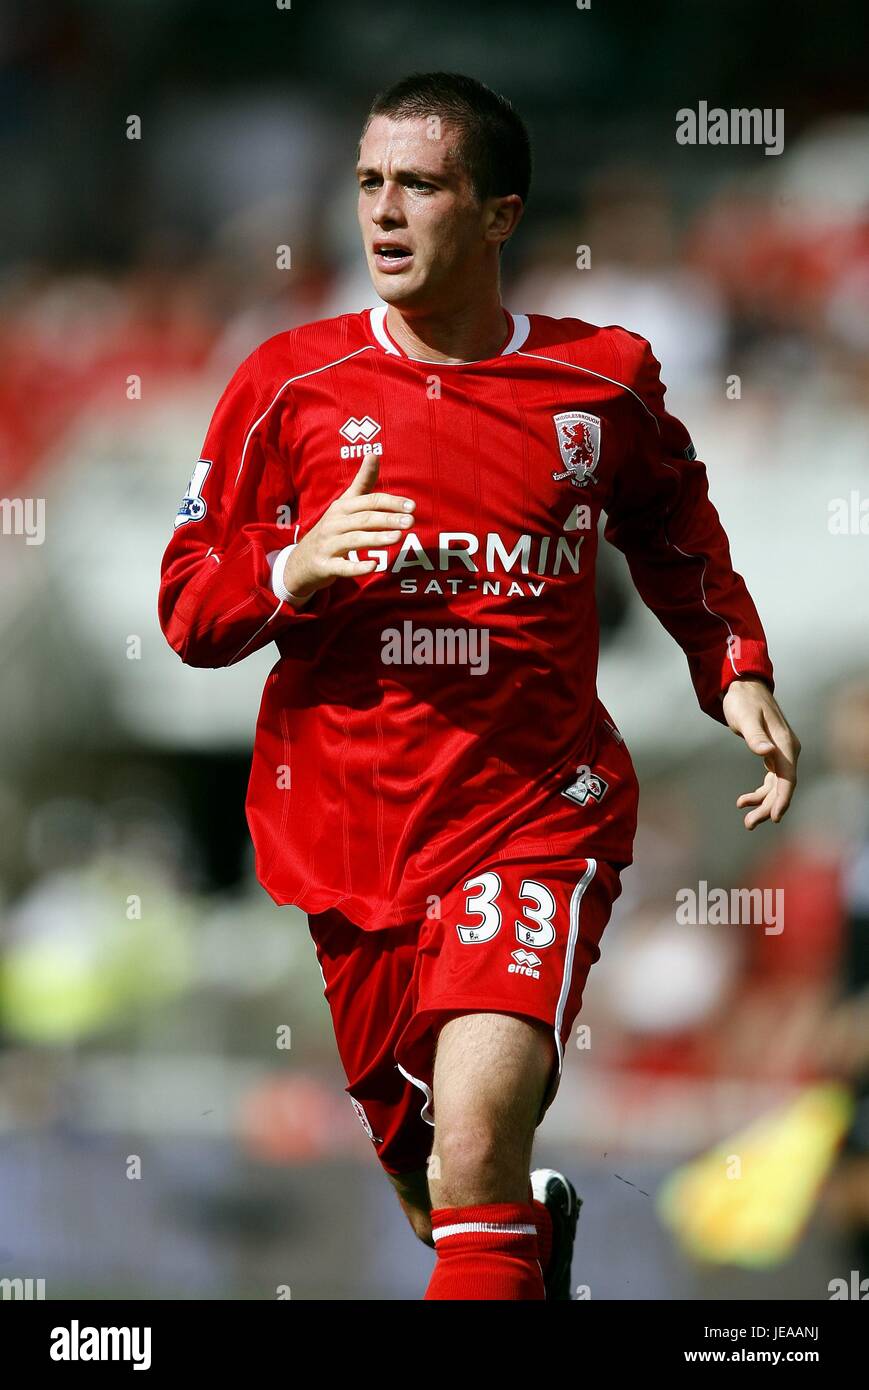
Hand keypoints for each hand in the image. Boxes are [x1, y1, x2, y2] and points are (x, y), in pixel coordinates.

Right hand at [283, 455, 414, 600]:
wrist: (302, 561)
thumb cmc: (332, 530)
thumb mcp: (345, 504)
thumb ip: (362, 482)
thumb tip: (374, 453)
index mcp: (342, 507)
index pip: (369, 501)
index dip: (390, 502)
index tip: (412, 506)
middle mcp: (334, 523)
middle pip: (364, 519)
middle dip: (387, 519)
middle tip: (410, 522)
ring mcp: (328, 545)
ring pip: (354, 540)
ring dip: (376, 538)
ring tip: (398, 538)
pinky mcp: (325, 565)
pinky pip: (342, 567)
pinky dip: (357, 567)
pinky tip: (373, 566)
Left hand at [722, 678, 800, 828]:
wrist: (743, 687)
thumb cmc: (743, 702)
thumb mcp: (745, 719)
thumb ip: (755, 737)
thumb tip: (767, 752)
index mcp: (785, 745)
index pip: (788, 778)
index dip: (783, 799)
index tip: (775, 818)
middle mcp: (788, 750)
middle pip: (782, 786)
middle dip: (768, 807)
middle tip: (749, 824)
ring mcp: (781, 753)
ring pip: (776, 786)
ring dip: (763, 803)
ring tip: (746, 819)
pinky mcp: (773, 754)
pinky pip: (771, 779)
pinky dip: (759, 792)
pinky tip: (743, 801)